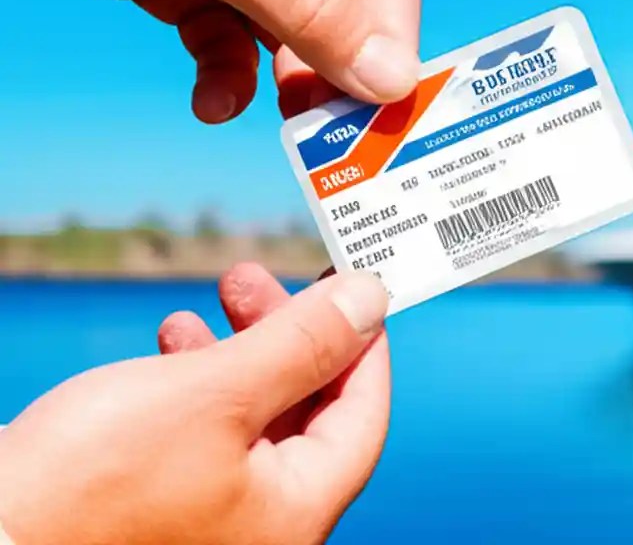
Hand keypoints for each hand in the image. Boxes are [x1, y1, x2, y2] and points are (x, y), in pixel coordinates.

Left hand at [0, 0, 420, 122]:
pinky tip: (212, 102)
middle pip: (342, 8)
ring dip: (282, 84)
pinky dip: (224, 76)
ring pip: (285, 33)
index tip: (385, 109)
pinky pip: (224, 39)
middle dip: (336, 72)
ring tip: (285, 130)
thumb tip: (390, 78)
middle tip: (337, 138)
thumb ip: (308, 10)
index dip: (389, 40)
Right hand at [0, 267, 391, 544]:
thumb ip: (303, 344)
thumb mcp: (217, 393)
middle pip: (307, 413)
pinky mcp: (163, 504)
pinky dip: (198, 383)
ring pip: (253, 418)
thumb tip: (370, 300)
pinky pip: (206, 434)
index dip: (361, 346)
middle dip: (286, 336)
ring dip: (238, 351)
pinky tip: (172, 342)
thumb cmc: (95, 478)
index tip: (349, 291)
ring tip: (204, 304)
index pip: (362, 418)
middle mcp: (263, 526)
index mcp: (295, 514)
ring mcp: (213, 519)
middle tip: (253, 280)